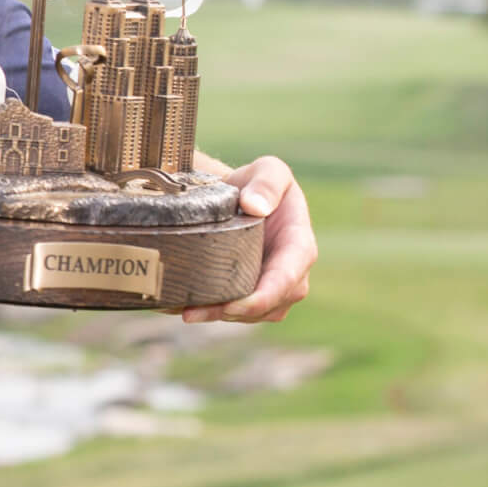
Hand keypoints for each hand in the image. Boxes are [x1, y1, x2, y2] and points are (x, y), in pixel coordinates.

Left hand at [181, 155, 315, 323]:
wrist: (242, 197)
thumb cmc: (259, 183)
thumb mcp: (269, 170)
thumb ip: (268, 182)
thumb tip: (255, 206)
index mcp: (299, 244)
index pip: (288, 278)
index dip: (264, 296)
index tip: (234, 305)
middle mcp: (292, 272)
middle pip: (270, 303)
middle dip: (235, 312)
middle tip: (195, 312)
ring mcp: (274, 287)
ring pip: (254, 314)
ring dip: (220, 316)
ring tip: (187, 312)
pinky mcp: (254, 293)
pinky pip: (240, 312)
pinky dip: (215, 313)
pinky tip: (188, 308)